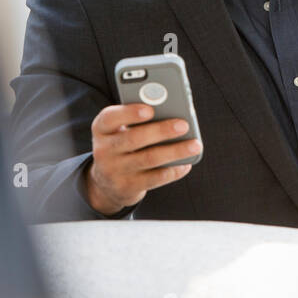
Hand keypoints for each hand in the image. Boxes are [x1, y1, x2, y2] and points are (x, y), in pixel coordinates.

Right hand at [84, 103, 199, 214]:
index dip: (129, 113)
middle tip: (183, 125)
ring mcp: (114, 171)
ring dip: (175, 151)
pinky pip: (154, 179)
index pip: (110, 118)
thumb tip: (174, 114)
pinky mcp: (127, 187)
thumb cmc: (123, 146)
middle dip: (161, 131)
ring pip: (148, 159)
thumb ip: (139, 120)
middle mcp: (104, 150)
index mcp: (102, 129)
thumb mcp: (120, 130)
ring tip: (195, 145)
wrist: (107, 183)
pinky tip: (186, 163)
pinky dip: (173, 170)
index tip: (150, 109)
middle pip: (134, 138)